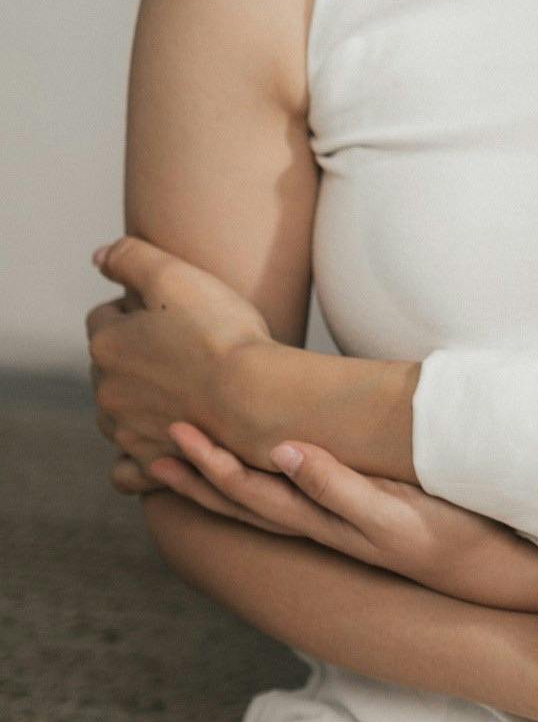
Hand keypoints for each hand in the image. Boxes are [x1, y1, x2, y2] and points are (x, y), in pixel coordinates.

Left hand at [88, 236, 274, 480]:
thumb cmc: (220, 333)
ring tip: (176, 389)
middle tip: (177, 345)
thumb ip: (131, 257)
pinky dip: (132, 455)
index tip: (169, 310)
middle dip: (132, 353)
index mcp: (107, 344)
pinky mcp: (151, 462)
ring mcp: (126, 431)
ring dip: (135, 399)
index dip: (134, 307)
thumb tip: (99, 255)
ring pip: (115, 411)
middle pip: (107, 364)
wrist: (254, 398)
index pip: (103, 317)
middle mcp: (107, 390)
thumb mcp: (175, 275)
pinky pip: (125, 466)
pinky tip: (155, 442)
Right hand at [145, 424, 537, 612]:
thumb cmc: (455, 529)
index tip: (159, 455)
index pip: (252, 504)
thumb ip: (360, 481)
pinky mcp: (401, 529)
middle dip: (203, 476)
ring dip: (243, 476)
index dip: (204, 483)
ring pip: (289, 508)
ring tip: (203, 443)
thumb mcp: (398, 503)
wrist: (508, 577)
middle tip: (156, 444)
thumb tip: (331, 441)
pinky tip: (291, 449)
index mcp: (330, 524)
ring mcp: (364, 533)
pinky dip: (323, 477)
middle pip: (253, 507)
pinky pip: (354, 501)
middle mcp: (335, 534)